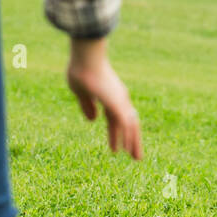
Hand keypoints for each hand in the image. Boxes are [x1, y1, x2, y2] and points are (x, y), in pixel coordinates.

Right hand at [67, 38, 142, 159]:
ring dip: (133, 143)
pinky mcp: (118, 104)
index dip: (117, 134)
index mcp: (111, 96)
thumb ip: (87, 106)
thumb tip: (93, 121)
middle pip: (129, 124)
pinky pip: (125, 125)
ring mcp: (120, 101)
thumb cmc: (81, 70)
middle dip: (131, 140)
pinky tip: (126, 150)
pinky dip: (127, 138)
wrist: (86, 57)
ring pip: (131, 126)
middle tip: (134, 156)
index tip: (117, 147)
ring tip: (135, 158)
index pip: (116, 119)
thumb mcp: (81, 92)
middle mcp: (119, 100)